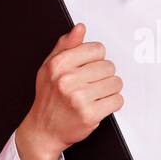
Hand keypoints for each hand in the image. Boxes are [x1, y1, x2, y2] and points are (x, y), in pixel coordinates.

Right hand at [17, 23, 123, 159]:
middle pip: (108, 66)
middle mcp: (67, 80)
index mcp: (58, 65)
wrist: (43, 131)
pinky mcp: (90, 115)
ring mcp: (79, 98)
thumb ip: (65, 46)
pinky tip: (99, 105)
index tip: (89, 68)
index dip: (96, 59)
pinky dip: (112, 103)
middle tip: (91, 85)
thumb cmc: (48, 98)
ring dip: (109, 89)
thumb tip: (80, 28)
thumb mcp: (49, 68)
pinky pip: (117, 100)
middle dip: (103, 75)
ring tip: (95, 95)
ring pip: (116, 83)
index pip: (97, 49)